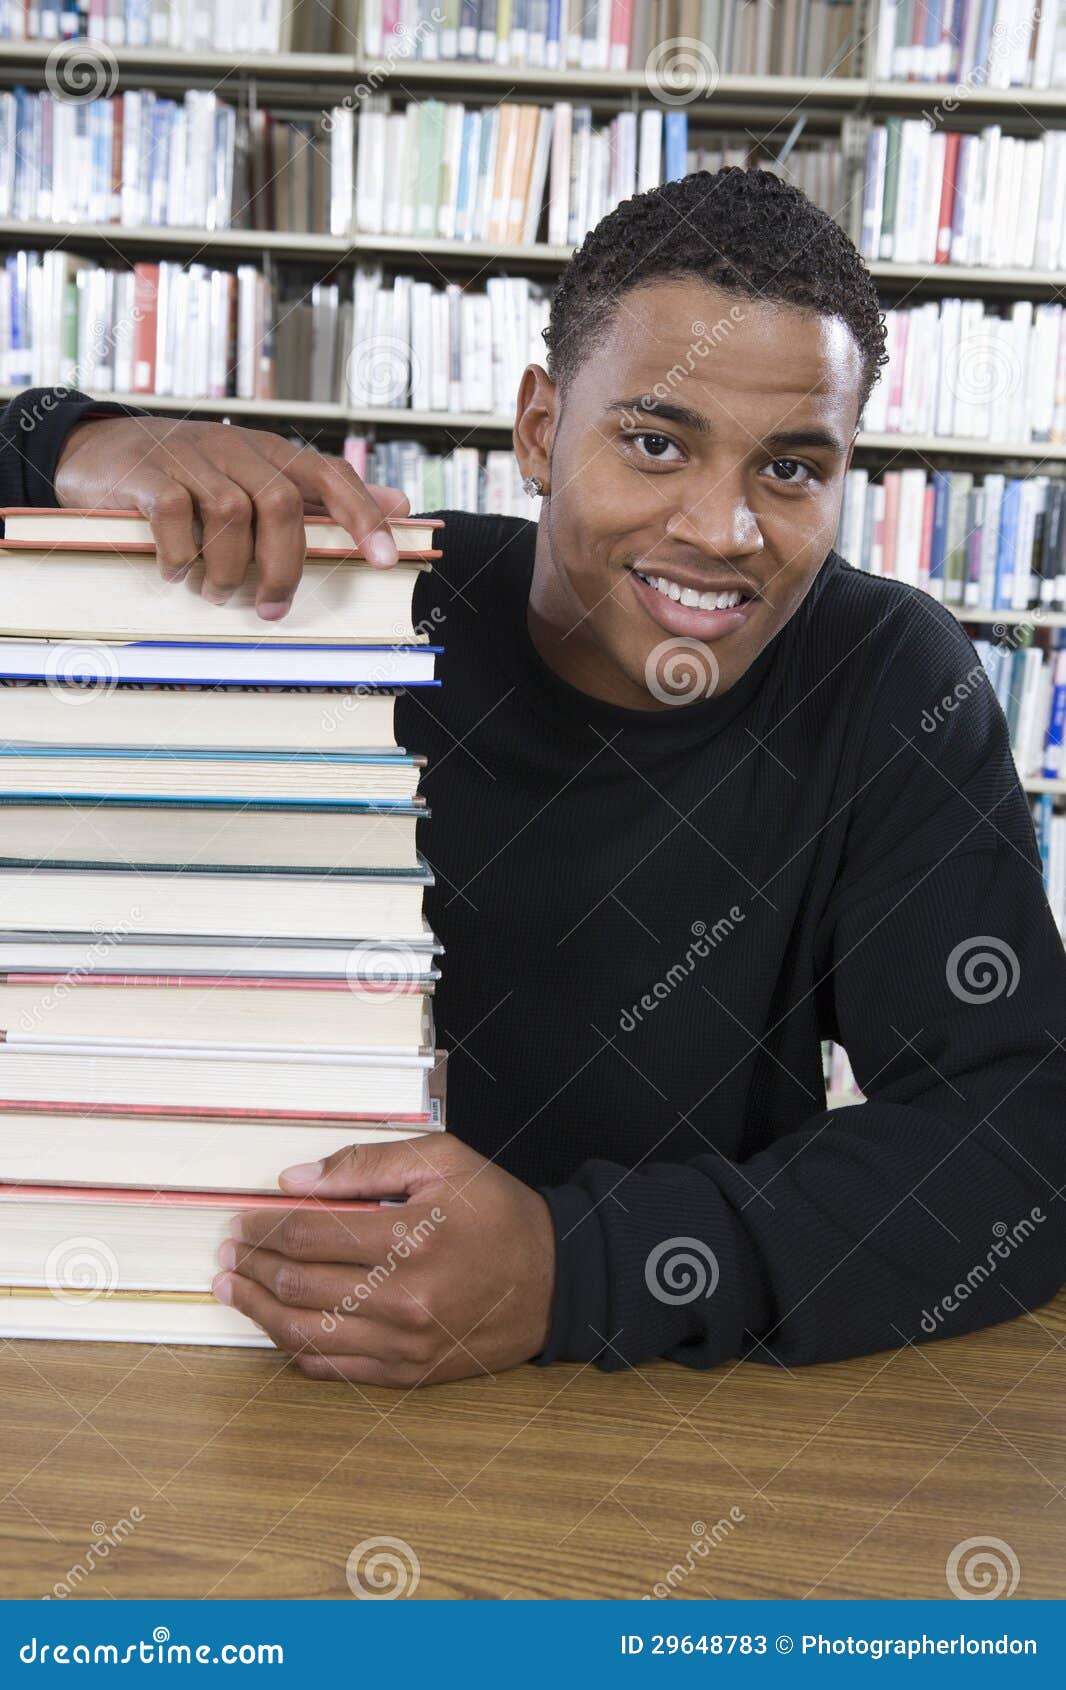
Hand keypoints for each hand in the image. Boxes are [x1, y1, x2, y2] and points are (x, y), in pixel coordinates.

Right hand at [53, 416, 409, 618]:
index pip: (330, 475)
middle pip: (281, 503)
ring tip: (216, 593)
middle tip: (272, 608)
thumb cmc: (192, 475)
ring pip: (231, 512)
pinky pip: (175, 514)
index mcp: (272, 453)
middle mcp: (236, 447)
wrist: (100, 450)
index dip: (362, 514)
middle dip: (282, 566)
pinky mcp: (147, 472)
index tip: (384, 560)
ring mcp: (190, 456)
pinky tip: (175, 571)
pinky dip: (180, 553)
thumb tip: (399, 506)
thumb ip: (323, 497)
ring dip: (228, 568)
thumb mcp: (259, 478)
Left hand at [212, 1133, 556, 1386]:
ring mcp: (403, 1344)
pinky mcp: (407, 1373)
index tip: (242, 1219)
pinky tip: (276, 1327)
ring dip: (258, 1310)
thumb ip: (367, 1164)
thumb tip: (296, 1181)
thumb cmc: (499, 1214)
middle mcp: (402, 1299)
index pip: (309, 1234)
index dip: (264, 1227)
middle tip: (227, 1251)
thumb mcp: (443, 1163)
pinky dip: (295, 1347)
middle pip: (297, 1286)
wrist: (555, 1280)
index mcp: (410, 1239)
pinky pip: (333, 1368)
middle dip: (250, 1266)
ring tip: (233, 1289)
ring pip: (304, 1334)